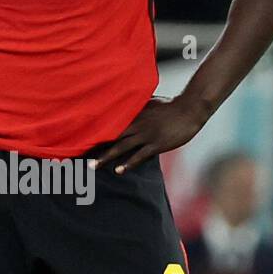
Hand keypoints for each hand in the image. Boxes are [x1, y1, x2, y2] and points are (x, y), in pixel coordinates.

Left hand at [92, 96, 208, 173]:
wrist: (190, 109)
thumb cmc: (171, 105)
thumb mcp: (151, 103)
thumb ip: (138, 107)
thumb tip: (128, 105)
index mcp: (135, 114)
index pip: (112, 123)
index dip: (98, 132)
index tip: (83, 138)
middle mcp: (137, 124)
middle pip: (113, 137)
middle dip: (97, 146)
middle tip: (82, 155)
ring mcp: (147, 134)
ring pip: (122, 147)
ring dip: (106, 157)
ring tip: (94, 166)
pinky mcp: (157, 144)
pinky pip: (139, 156)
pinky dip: (128, 164)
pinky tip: (119, 170)